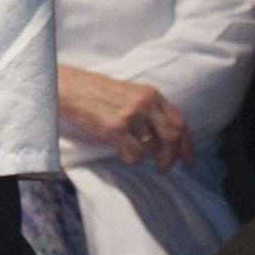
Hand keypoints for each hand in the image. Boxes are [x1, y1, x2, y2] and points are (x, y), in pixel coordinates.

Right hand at [57, 64, 194, 169]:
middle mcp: (145, 103)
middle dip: (171, 157)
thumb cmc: (94, 92)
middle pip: (172, 137)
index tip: (187, 159)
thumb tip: (165, 140)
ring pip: (151, 148)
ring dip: (142, 155)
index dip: (186, 144)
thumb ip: (149, 111)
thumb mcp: (128, 94)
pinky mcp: (115, 128)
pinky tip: (119, 150)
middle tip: (163, 167)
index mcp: (150, 93)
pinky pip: (134, 154)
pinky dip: (129, 157)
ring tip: (128, 150)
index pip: (179, 122)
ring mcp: (131, 115)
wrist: (67, 87)